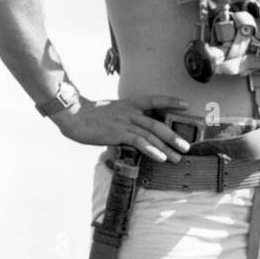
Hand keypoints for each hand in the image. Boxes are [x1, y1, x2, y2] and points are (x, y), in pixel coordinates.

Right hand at [53, 94, 191, 162]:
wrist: (73, 116)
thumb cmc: (90, 116)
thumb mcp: (111, 113)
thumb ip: (125, 120)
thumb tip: (134, 132)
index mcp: (129, 104)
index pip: (154, 100)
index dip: (170, 101)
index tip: (186, 104)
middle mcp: (130, 112)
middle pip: (157, 124)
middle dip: (173, 136)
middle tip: (186, 146)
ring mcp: (125, 123)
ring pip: (151, 135)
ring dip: (166, 147)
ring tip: (177, 157)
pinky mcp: (118, 133)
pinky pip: (139, 142)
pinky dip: (151, 150)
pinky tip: (161, 158)